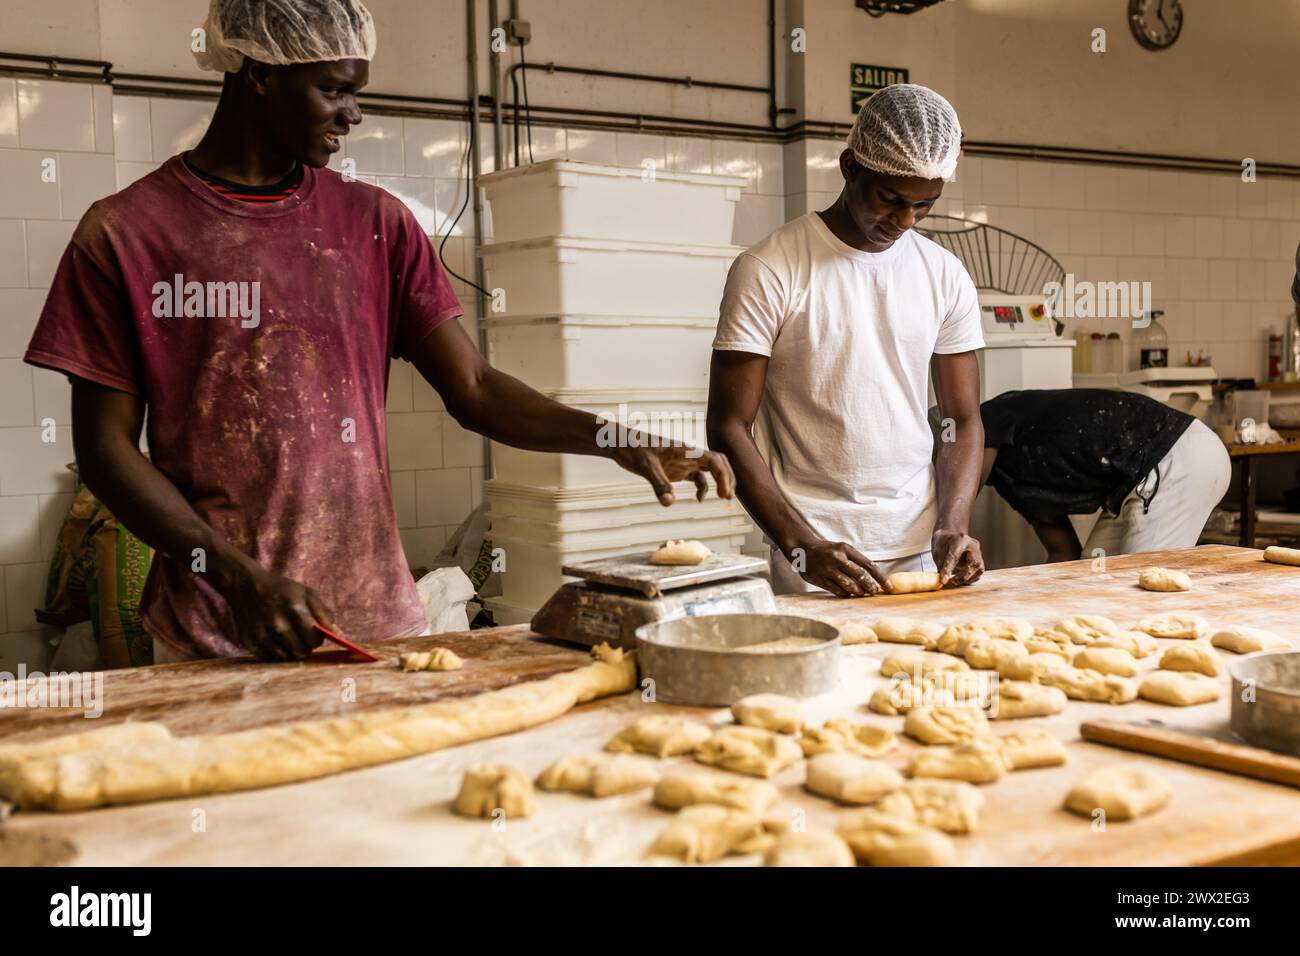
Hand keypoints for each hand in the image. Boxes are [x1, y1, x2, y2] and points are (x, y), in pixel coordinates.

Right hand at [217, 562, 331, 661]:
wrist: (246, 586)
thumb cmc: (282, 590)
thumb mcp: (307, 594)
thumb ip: (324, 615)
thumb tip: (339, 635)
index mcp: (295, 610)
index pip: (314, 640)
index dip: (317, 639)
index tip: (314, 633)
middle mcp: (277, 624)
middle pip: (301, 651)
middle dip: (305, 646)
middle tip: (301, 636)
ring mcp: (261, 635)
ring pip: (286, 657)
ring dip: (290, 650)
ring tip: (287, 635)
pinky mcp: (249, 642)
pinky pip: (270, 658)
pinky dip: (276, 651)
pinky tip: (274, 638)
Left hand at [612, 444, 735, 505]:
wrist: (621, 443)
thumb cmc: (633, 449)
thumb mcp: (645, 467)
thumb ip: (658, 484)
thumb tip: (669, 503)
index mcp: (686, 450)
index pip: (715, 460)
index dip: (724, 476)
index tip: (724, 494)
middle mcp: (688, 454)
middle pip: (719, 463)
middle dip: (728, 478)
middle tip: (729, 497)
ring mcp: (683, 461)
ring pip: (711, 469)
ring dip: (720, 481)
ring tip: (725, 497)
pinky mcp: (676, 469)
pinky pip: (697, 477)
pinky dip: (703, 487)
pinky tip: (698, 499)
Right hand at [792, 539, 888, 597]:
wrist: (802, 549)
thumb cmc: (828, 551)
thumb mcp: (843, 550)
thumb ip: (856, 561)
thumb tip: (875, 578)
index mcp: (846, 549)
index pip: (868, 564)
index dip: (881, 577)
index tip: (889, 587)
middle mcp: (838, 558)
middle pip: (861, 575)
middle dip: (871, 586)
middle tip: (875, 592)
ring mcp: (828, 569)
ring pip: (850, 585)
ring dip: (859, 591)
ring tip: (861, 593)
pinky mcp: (820, 579)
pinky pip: (838, 591)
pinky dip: (846, 594)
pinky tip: (848, 593)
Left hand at [932, 528, 983, 586]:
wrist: (950, 536)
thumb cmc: (943, 543)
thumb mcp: (936, 551)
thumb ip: (940, 564)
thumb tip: (942, 580)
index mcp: (959, 539)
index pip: (954, 556)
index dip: (949, 569)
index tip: (944, 580)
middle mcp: (972, 545)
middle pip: (973, 563)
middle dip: (963, 576)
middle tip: (952, 582)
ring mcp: (978, 553)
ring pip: (978, 569)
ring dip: (967, 578)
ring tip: (955, 581)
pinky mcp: (980, 561)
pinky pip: (978, 573)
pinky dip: (969, 578)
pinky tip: (960, 579)